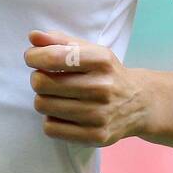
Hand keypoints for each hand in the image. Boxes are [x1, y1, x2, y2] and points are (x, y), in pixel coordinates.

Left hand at [24, 29, 148, 146]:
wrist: (140, 103)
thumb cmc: (106, 73)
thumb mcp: (90, 50)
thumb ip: (59, 41)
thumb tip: (33, 36)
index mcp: (101, 61)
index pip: (53, 57)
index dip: (34, 57)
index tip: (33, 58)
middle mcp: (102, 87)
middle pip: (41, 83)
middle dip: (37, 78)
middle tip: (46, 78)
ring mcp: (99, 114)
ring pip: (43, 106)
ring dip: (43, 99)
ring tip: (56, 96)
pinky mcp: (95, 136)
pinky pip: (51, 128)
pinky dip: (51, 120)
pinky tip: (64, 113)